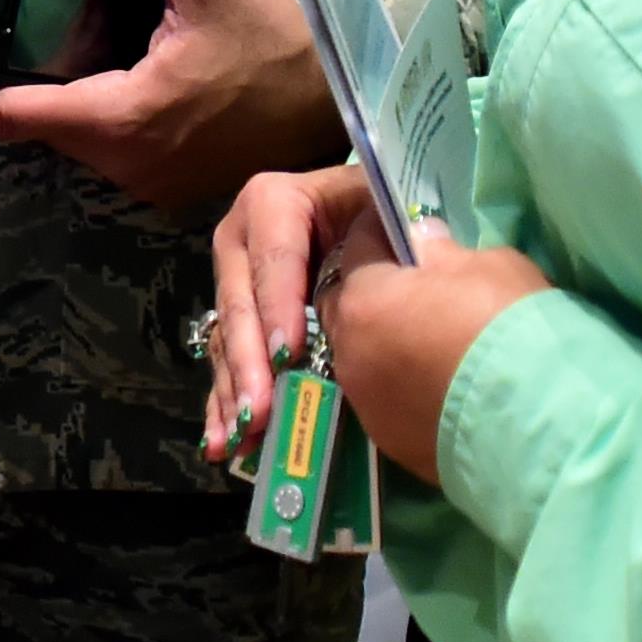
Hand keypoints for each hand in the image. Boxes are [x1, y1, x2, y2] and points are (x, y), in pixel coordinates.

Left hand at [0, 0, 343, 209]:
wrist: (343, 104)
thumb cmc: (278, 44)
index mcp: (123, 118)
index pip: (15, 112)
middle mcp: (124, 161)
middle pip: (35, 123)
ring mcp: (146, 177)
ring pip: (70, 133)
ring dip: (43, 93)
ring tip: (14, 38)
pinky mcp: (166, 176)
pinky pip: (104, 139)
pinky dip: (82, 103)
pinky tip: (82, 61)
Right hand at [205, 161, 376, 462]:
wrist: (369, 235)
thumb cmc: (380, 223)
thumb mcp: (384, 217)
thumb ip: (394, 238)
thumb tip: (419, 253)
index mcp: (279, 202)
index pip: (274, 246)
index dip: (277, 298)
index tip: (287, 352)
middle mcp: (244, 238)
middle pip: (240, 297)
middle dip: (249, 358)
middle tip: (260, 409)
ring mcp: (235, 281)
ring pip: (228, 334)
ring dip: (232, 388)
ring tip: (239, 436)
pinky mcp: (238, 320)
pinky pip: (225, 360)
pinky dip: (223, 402)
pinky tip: (222, 440)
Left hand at [314, 216, 549, 482]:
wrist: (539, 423)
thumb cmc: (510, 328)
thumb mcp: (489, 266)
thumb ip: (445, 252)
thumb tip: (424, 242)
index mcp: (365, 298)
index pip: (357, 246)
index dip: (379, 235)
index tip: (401, 232)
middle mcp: (351, 350)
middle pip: (346, 305)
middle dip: (370, 291)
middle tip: (410, 289)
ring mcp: (366, 401)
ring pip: (360, 356)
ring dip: (382, 343)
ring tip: (426, 342)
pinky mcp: (388, 440)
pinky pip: (383, 399)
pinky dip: (400, 387)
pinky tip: (436, 386)